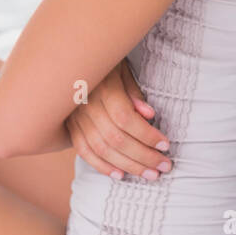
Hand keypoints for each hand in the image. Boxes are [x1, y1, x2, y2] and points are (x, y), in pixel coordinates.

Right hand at [65, 59, 171, 179]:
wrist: (71, 60)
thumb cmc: (105, 62)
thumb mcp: (122, 68)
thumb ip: (134, 92)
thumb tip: (149, 115)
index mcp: (102, 88)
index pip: (125, 119)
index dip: (146, 135)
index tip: (166, 145)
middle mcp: (86, 106)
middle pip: (115, 139)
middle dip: (143, 156)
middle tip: (164, 166)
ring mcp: (75, 119)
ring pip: (102, 150)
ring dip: (128, 166)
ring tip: (150, 175)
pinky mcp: (69, 128)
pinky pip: (84, 152)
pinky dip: (102, 166)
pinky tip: (120, 175)